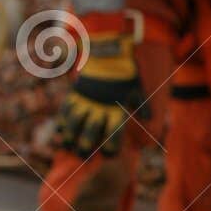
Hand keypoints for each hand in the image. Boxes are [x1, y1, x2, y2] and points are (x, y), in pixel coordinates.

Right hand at [53, 36, 143, 158]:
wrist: (109, 52)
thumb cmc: (126, 73)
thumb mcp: (138, 89)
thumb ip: (143, 106)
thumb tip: (150, 119)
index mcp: (116, 108)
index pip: (113, 133)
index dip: (111, 146)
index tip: (109, 156)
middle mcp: (100, 106)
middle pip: (91, 131)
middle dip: (87, 147)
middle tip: (85, 158)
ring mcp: (86, 99)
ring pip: (75, 123)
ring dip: (71, 138)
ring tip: (69, 149)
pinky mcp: (76, 93)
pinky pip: (66, 110)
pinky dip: (62, 122)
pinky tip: (60, 133)